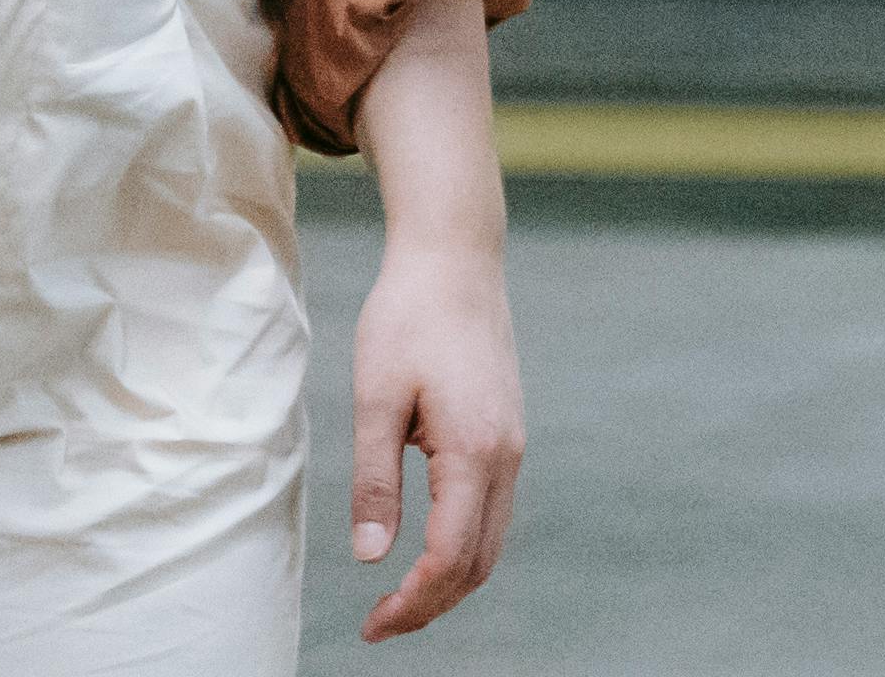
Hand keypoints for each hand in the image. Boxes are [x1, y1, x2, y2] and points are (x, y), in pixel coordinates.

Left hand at [345, 226, 521, 639]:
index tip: (371, 626)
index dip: (413, 603)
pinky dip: (462, 547)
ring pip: (492, 540)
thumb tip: (372, 557)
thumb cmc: (408, 319)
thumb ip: (373, 482)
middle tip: (377, 626)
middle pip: (480, 562)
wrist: (456, 259)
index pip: (451, 557)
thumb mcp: (375, 400)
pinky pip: (493, 511)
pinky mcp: (506, 433)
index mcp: (475, 452)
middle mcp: (506, 455)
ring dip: (448, 580)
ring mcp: (513, 445)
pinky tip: (424, 549)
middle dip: (431, 605)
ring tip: (396, 599)